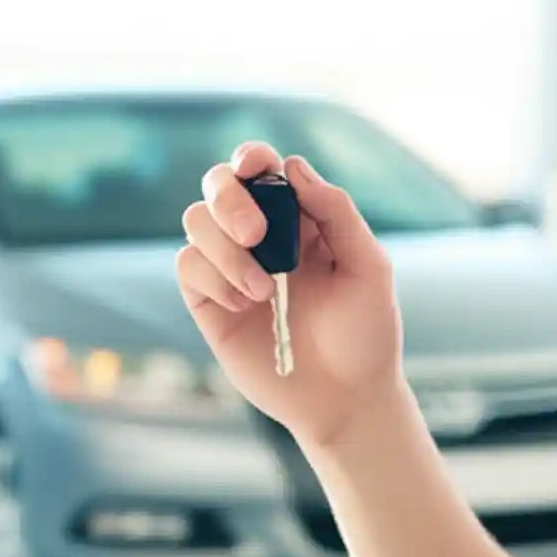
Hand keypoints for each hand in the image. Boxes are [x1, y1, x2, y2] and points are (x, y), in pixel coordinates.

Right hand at [176, 141, 404, 446]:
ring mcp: (230, 268)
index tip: (256, 166)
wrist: (346, 400)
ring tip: (264, 290)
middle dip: (229, 197)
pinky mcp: (209, 302)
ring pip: (196, 221)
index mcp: (300, 219)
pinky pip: (189, 266)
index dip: (251, 157)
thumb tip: (293, 166)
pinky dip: (214, 277)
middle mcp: (260, 237)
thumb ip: (337, 213)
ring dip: (226, 249)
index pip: (262, 169)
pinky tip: (246, 304)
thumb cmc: (366, 333)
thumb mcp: (368, 268)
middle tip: (256, 233)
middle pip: (217, 184)